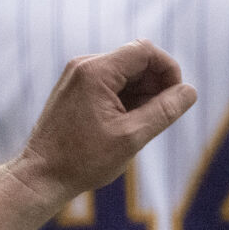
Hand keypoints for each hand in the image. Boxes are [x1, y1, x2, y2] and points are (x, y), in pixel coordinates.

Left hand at [5, 39, 197, 210]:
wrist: (39, 178)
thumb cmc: (81, 161)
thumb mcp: (132, 137)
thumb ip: (164, 111)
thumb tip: (189, 91)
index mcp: (95, 71)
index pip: (146, 51)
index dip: (168, 70)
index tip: (177, 97)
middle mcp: (83, 67)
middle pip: (135, 60)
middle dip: (155, 84)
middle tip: (160, 117)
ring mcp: (75, 78)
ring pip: (123, 74)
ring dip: (141, 94)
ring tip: (140, 125)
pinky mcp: (73, 91)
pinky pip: (109, 85)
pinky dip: (124, 99)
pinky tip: (125, 125)